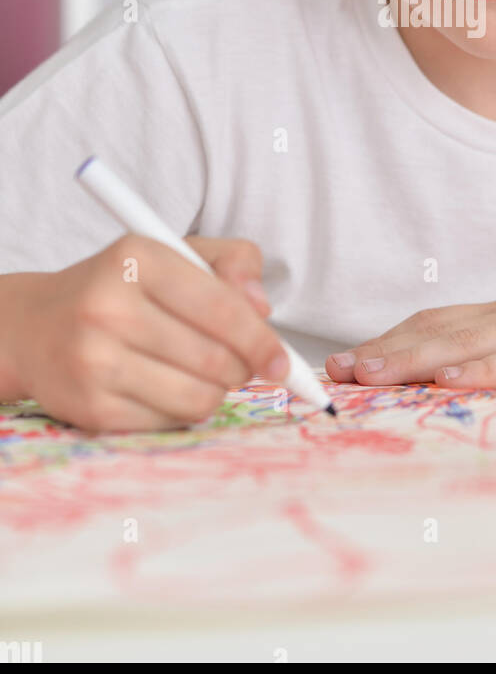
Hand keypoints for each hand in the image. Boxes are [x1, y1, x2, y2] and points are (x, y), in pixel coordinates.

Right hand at [0, 235, 290, 431]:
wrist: (34, 327)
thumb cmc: (121, 286)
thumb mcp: (174, 252)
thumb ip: (232, 263)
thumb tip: (263, 308)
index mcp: (138, 258)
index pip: (222, 307)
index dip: (262, 340)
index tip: (281, 360)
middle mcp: (109, 307)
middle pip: (216, 359)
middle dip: (242, 368)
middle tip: (240, 364)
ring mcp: (95, 360)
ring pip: (198, 397)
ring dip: (216, 392)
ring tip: (203, 374)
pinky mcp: (89, 407)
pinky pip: (169, 422)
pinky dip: (182, 409)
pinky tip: (166, 387)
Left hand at [325, 276, 495, 388]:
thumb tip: (475, 373)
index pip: (438, 322)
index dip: (391, 339)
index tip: (347, 360)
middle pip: (438, 329)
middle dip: (383, 350)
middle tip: (334, 371)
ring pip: (466, 342)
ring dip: (412, 358)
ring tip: (368, 373)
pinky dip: (480, 368)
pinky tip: (448, 379)